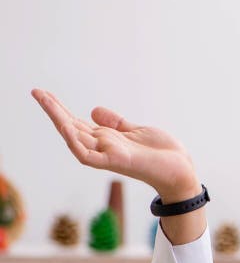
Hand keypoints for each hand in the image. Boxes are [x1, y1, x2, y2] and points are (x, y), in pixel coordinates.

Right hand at [32, 88, 198, 199]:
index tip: (44, 93)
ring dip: (59, 120)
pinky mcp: (117, 161)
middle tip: (36, 91)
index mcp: (107, 139)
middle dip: (53, 110)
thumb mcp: (136, 131)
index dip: (60, 109)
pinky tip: (67, 128)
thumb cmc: (162, 154)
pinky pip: (89, 156)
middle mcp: (103, 147)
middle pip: (71, 127)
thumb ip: (115, 123)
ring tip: (45, 101)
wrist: (181, 170)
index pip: (77, 123)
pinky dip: (77, 143)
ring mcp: (108, 155)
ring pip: (75, 138)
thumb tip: (93, 110)